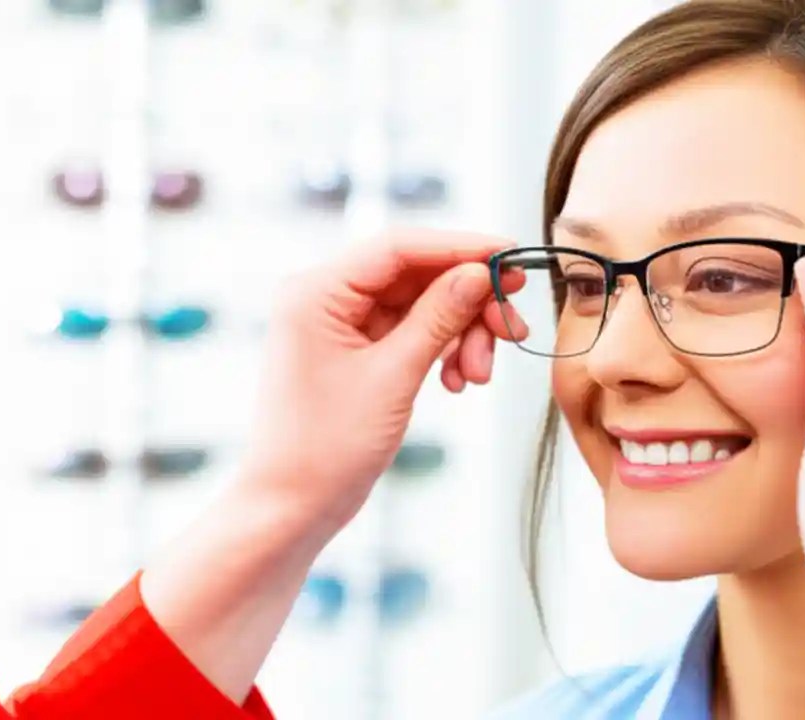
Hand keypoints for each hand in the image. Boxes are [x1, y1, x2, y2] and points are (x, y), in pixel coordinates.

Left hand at [240, 229, 523, 536]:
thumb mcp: (393, 376)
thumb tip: (480, 273)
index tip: (511, 257)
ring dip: (462, 332)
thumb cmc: (325, 448)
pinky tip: (458, 381)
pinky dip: (444, 349)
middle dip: (469, 301)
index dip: (461, 247)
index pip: (400, 246)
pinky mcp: (357, 349)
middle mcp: (326, 297)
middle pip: (417, 274)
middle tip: (512, 329)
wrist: (292, 507)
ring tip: (479, 375)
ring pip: (422, 304)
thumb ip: (439, 317)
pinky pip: (413, 331)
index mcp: (317, 291)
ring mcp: (341, 323)